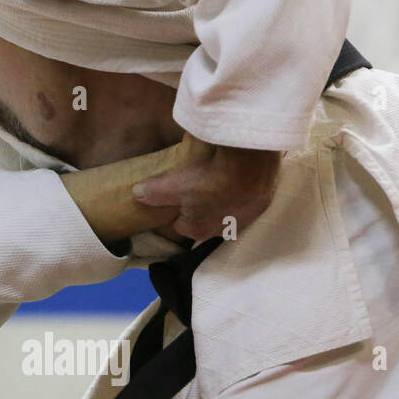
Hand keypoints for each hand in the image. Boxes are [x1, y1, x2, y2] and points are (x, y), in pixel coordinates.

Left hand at [132, 134, 280, 241]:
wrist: (251, 167)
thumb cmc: (207, 180)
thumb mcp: (172, 185)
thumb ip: (152, 193)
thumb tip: (136, 194)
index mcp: (198, 230)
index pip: (180, 225)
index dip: (176, 209)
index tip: (176, 194)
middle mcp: (222, 231)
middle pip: (204, 219)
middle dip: (199, 206)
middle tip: (196, 184)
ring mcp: (244, 219)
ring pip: (227, 211)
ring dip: (222, 199)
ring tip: (216, 179)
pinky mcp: (261, 205)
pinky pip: (246, 200)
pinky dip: (241, 191)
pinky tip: (237, 176)